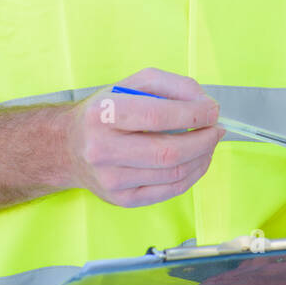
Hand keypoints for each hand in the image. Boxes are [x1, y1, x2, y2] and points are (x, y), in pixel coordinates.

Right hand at [65, 67, 224, 206]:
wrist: (69, 147)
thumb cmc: (107, 111)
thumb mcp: (134, 84)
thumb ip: (173, 85)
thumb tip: (206, 104)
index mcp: (104, 114)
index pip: (158, 116)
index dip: (194, 114)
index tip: (213, 110)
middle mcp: (102, 150)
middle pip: (169, 152)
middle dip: (204, 140)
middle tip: (217, 129)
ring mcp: (111, 180)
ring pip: (174, 174)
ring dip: (203, 157)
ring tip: (208, 142)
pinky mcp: (122, 200)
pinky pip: (170, 190)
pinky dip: (193, 174)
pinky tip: (197, 160)